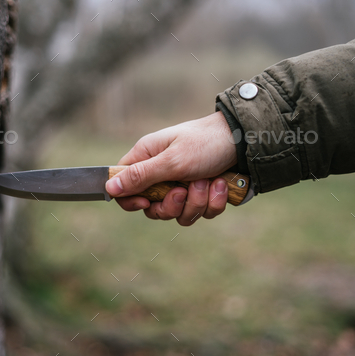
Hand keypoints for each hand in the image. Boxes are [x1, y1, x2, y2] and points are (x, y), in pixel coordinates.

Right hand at [105, 112, 236, 224]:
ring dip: (197, 202)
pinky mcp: (203, 193)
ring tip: (209, 181)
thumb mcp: (171, 161)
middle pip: (152, 208)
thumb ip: (140, 177)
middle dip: (172, 205)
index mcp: (147, 158)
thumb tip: (108, 188)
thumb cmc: (205, 143)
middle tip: (184, 191)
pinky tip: (221, 184)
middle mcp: (162, 172)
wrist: (246, 141)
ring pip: (179, 213)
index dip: (132, 200)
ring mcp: (183, 184)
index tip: (148, 202)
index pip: (123, 187)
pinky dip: (213, 202)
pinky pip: (201, 212)